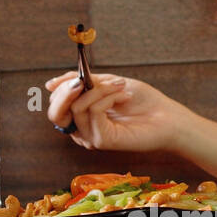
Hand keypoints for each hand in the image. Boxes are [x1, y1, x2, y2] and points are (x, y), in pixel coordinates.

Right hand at [45, 72, 182, 153]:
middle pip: (55, 112)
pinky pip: (92, 112)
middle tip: (84, 79)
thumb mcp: (107, 83)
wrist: (168, 117)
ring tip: (119, 85)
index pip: (56, 105)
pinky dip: (106, 97)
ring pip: (76, 108)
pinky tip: (122, 95)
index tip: (79, 75)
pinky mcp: (102, 140)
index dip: (61, 88)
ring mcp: (91, 137)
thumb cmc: (142, 101)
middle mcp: (82, 130)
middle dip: (67, 90)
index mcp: (82, 117)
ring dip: (98, 89)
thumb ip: (81, 82)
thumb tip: (49, 84)